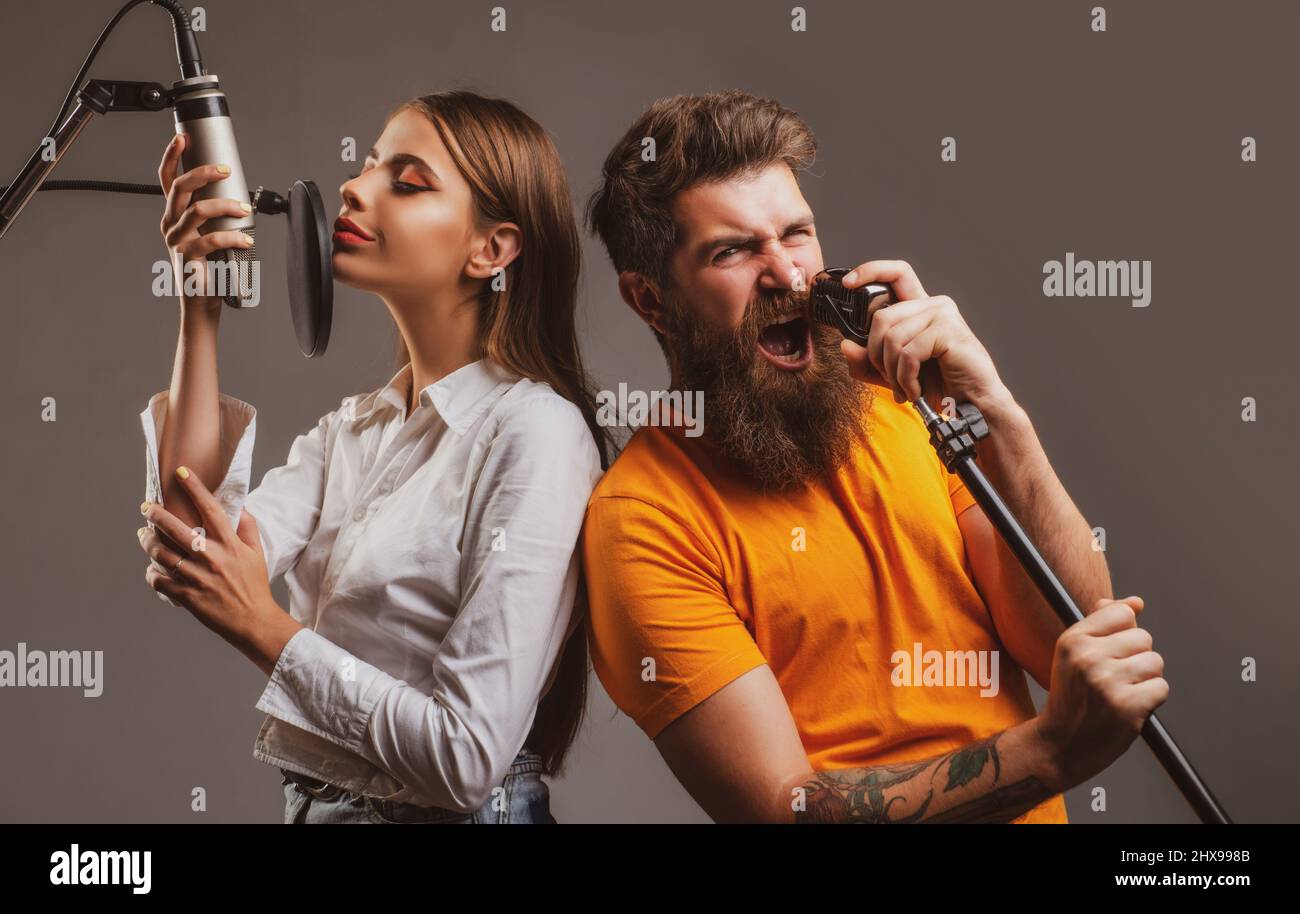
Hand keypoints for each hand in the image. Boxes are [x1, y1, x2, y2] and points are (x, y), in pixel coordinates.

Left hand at [137, 466, 286, 661]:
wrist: (253, 622)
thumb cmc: (255, 586)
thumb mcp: (258, 554)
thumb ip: (248, 528)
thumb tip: (241, 507)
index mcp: (230, 545)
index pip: (210, 509)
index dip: (195, 488)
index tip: (181, 473)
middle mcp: (212, 558)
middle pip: (176, 529)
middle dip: (156, 514)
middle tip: (146, 507)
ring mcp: (197, 578)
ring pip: (161, 554)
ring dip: (148, 543)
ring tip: (144, 536)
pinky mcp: (187, 596)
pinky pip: (159, 581)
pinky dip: (151, 574)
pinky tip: (152, 569)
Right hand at [159, 132, 253, 313]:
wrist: (203, 300)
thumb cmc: (210, 265)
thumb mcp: (210, 233)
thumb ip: (215, 215)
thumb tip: (237, 193)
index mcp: (174, 215)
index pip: (167, 180)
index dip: (172, 157)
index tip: (182, 138)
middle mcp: (170, 224)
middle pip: (180, 188)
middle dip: (203, 173)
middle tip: (224, 170)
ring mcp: (177, 240)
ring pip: (197, 210)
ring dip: (225, 206)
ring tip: (245, 209)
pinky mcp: (187, 256)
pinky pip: (210, 239)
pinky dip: (232, 237)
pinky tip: (246, 240)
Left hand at [835, 259, 1010, 414]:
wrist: (970, 405)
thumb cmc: (937, 386)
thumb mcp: (891, 375)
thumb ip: (866, 362)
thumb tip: (845, 345)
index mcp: (919, 309)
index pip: (896, 274)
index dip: (870, 271)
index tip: (848, 283)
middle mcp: (932, 305)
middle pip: (882, 316)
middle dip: (876, 354)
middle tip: (888, 377)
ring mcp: (942, 314)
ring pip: (892, 337)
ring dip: (893, 372)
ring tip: (906, 389)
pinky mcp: (948, 330)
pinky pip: (908, 352)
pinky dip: (906, 378)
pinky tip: (916, 390)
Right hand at [1033, 596, 1168, 791]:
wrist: (1060, 745)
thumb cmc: (1071, 698)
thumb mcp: (1074, 654)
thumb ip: (1101, 623)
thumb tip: (1135, 602)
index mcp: (1072, 639)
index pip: (1122, 613)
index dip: (1124, 632)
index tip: (1111, 651)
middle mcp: (1088, 657)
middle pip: (1143, 637)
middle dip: (1137, 657)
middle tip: (1114, 679)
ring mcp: (1108, 682)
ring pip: (1155, 662)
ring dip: (1146, 679)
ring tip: (1122, 692)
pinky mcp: (1128, 706)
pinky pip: (1161, 688)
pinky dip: (1152, 699)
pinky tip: (1130, 707)